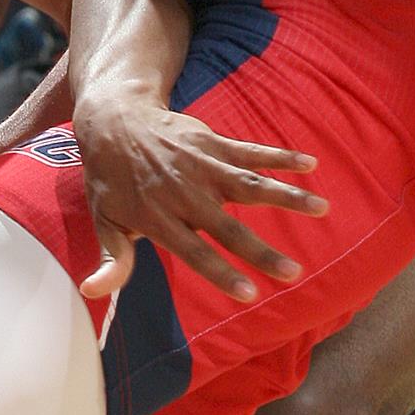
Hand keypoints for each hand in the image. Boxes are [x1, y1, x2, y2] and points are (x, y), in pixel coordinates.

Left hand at [71, 97, 326, 302]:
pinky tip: (310, 165)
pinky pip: (250, 151)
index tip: (250, 295)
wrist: (113, 120)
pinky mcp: (211, 142)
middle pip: (226, 226)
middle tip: (293, 272)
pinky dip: (279, 157)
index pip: (193, 251)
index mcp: (157, 217)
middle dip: (260, 250)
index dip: (220, 273)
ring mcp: (200, 165)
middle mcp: (182, 192)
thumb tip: (93, 293)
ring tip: (321, 208)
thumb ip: (112, 260)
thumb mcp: (103, 219)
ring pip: (248, 183)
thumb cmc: (109, 177)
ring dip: (286, 195)